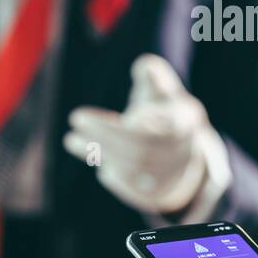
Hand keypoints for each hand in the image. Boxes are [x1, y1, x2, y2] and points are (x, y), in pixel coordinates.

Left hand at [63, 54, 230, 217]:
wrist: (185, 155)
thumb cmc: (166, 115)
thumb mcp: (164, 93)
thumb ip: (154, 78)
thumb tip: (144, 65)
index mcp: (184, 120)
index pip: (164, 121)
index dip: (136, 121)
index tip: (108, 115)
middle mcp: (182, 149)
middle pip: (143, 147)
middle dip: (106, 134)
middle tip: (76, 120)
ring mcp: (172, 173)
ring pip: (136, 167)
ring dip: (102, 153)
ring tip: (73, 140)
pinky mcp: (159, 191)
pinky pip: (136, 190)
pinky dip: (115, 177)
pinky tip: (98, 161)